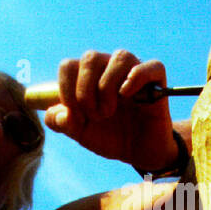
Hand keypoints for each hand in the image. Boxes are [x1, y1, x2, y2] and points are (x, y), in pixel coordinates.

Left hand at [45, 50, 178, 172]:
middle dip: (85, 92)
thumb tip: (54, 112)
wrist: (138, 152)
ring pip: (119, 57)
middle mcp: (109, 67)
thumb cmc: (109, 136)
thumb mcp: (80, 133)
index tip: (76, 116)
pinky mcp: (157, 82)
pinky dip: (137, 77)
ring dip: (108, 87)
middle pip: (90, 57)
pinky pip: (151, 66)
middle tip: (94, 116)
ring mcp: (134, 71)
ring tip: (109, 112)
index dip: (66, 90)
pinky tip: (127, 95)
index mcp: (88, 76)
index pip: (68, 65)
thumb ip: (62, 122)